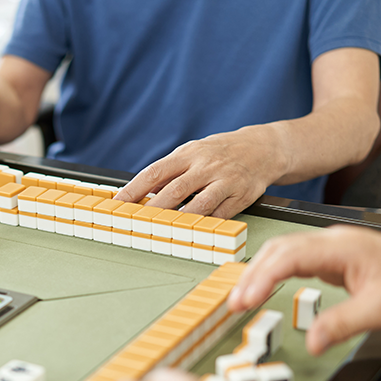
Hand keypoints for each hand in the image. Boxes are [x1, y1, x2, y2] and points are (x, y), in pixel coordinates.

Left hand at [115, 126, 286, 218]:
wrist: (263, 148)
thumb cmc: (219, 153)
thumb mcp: (192, 153)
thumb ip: (169, 171)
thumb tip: (141, 193)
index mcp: (188, 154)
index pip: (154, 173)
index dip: (134, 190)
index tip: (117, 205)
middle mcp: (206, 167)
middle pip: (174, 191)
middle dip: (153, 210)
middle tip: (136, 224)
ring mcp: (225, 182)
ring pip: (199, 206)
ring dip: (179, 221)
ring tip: (162, 231)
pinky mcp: (242, 196)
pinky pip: (220, 216)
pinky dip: (205, 225)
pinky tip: (194, 232)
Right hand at [228, 226, 380, 354]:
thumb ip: (342, 324)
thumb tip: (312, 342)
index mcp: (342, 248)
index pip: (289, 257)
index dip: (262, 277)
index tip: (246, 300)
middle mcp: (332, 242)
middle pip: (278, 250)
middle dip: (252, 276)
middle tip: (234, 303)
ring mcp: (331, 247)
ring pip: (282, 251)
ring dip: (258, 273)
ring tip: (242, 298)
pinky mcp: (331, 256)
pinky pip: (292, 258)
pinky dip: (272, 272)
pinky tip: (265, 286)